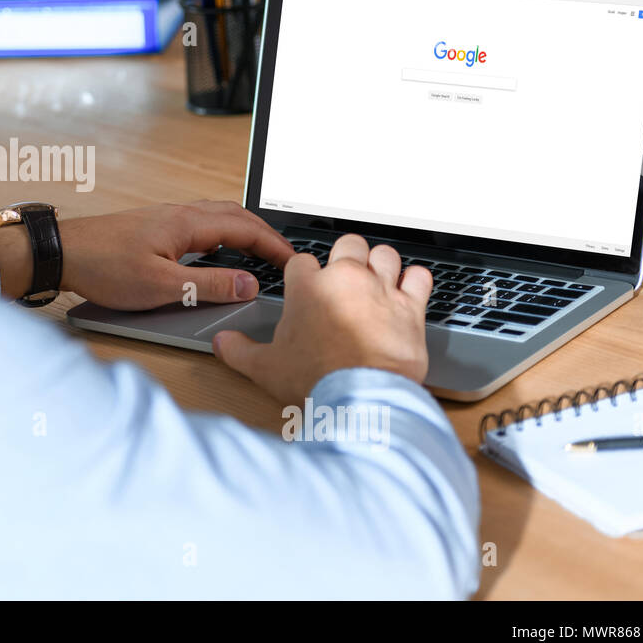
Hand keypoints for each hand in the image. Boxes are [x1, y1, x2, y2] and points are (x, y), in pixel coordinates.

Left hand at [0, 200, 294, 309]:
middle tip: (285, 257)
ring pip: (219, 216)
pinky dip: (223, 233)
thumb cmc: (103, 266)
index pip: (246, 229)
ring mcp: (167, 216)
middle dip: (266, 235)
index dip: (275, 247)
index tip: (295, 263)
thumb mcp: (162, 285)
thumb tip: (249, 284)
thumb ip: (209, 286)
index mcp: (188, 223)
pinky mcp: (155, 225)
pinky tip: (219, 250)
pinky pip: (202, 222)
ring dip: (245, 231)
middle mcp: (180, 213)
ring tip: (261, 252)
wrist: (62, 252)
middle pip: (237, 216)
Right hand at [212, 234, 431, 405]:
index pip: (302, 260)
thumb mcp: (265, 368)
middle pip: (347, 244)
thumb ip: (240, 351)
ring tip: (376, 279)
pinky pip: (419, 277)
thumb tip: (223, 344)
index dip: (303, 274)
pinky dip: (415, 280)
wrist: (361, 398)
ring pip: (384, 254)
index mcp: (307, 287)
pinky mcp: (410, 308)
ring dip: (380, 264)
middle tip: (342, 276)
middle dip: (345, 256)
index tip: (305, 286)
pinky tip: (408, 289)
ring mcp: (380, 290)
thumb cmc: (316, 380)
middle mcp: (345, 279)